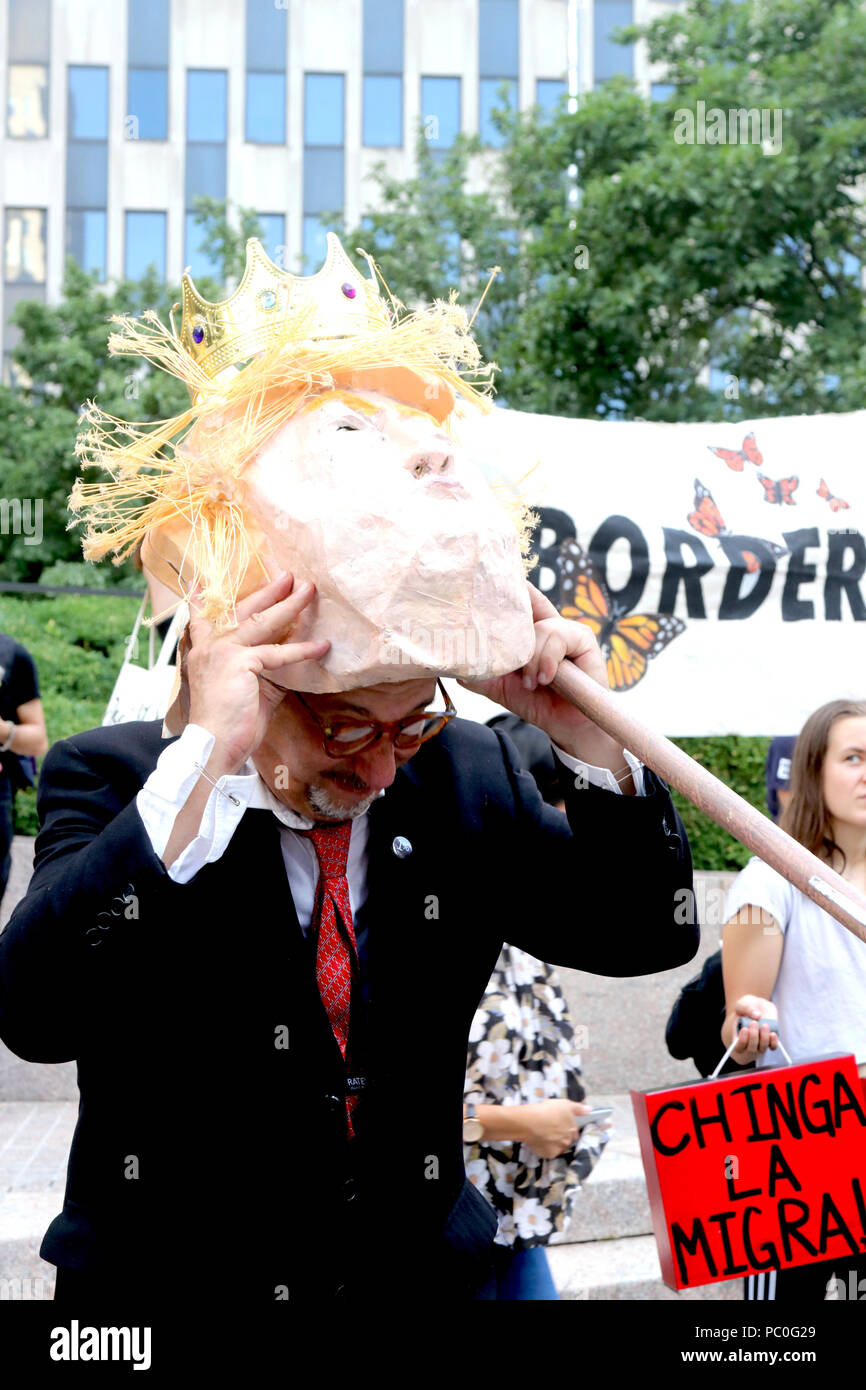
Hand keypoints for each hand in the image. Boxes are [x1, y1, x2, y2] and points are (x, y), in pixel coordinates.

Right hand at [185, 571, 328, 773]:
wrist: (214, 745)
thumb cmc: (230, 722)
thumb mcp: (246, 688)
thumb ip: (263, 667)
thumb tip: (290, 655)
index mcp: (205, 651)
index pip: (204, 616)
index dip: (209, 597)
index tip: (209, 580)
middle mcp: (210, 646)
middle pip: (242, 610)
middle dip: (267, 591)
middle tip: (288, 575)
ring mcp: (223, 651)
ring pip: (262, 622)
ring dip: (289, 605)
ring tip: (308, 591)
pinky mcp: (240, 662)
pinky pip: (278, 652)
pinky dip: (303, 650)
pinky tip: (322, 645)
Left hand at [459, 582, 614, 757]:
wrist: (565, 726)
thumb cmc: (535, 701)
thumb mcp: (500, 686)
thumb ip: (479, 673)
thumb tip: (451, 665)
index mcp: (525, 631)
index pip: (514, 600)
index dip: (504, 586)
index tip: (486, 577)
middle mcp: (545, 624)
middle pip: (523, 606)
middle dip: (509, 618)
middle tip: (501, 644)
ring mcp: (565, 629)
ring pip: (538, 628)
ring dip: (531, 659)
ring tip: (531, 682)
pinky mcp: (583, 638)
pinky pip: (558, 638)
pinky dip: (546, 660)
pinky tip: (544, 679)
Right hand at [518, 1099, 591, 1158]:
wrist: (530, 1122)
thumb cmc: (547, 1110)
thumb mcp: (564, 1104)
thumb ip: (578, 1108)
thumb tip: (590, 1110)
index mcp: (573, 1129)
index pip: (574, 1132)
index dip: (567, 1128)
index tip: (560, 1126)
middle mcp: (568, 1140)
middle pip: (567, 1141)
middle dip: (562, 1137)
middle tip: (551, 1130)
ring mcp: (559, 1148)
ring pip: (559, 1147)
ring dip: (554, 1143)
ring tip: (544, 1135)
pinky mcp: (549, 1154)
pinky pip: (549, 1152)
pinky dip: (545, 1148)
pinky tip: (539, 1141)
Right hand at [728, 995, 778, 1065]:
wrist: (758, 1006)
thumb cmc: (747, 1007)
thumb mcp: (743, 1003)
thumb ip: (747, 1008)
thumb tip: (757, 1016)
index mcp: (738, 1037)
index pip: (738, 1047)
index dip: (742, 1041)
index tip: (745, 1029)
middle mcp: (749, 1044)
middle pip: (751, 1049)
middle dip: (753, 1036)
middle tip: (754, 1022)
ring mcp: (760, 1044)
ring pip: (762, 1048)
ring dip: (764, 1038)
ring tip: (764, 1025)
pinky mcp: (770, 1041)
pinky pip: (773, 1046)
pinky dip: (773, 1042)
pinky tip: (772, 1033)